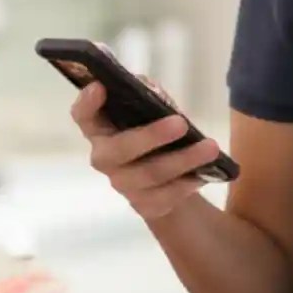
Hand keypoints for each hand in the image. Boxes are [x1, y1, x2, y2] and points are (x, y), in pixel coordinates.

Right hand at [70, 81, 220, 219]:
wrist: (168, 176)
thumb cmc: (153, 130)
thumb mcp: (152, 108)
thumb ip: (150, 95)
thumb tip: (154, 92)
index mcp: (100, 127)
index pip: (82, 114)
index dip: (87, 102)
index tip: (100, 87)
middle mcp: (104, 157)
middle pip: (119, 150)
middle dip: (151, 136)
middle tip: (181, 123)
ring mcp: (121, 183)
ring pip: (150, 174)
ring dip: (183, 160)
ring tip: (210, 147)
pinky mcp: (143, 205)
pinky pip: (165, 197)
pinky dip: (187, 184)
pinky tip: (204, 174)